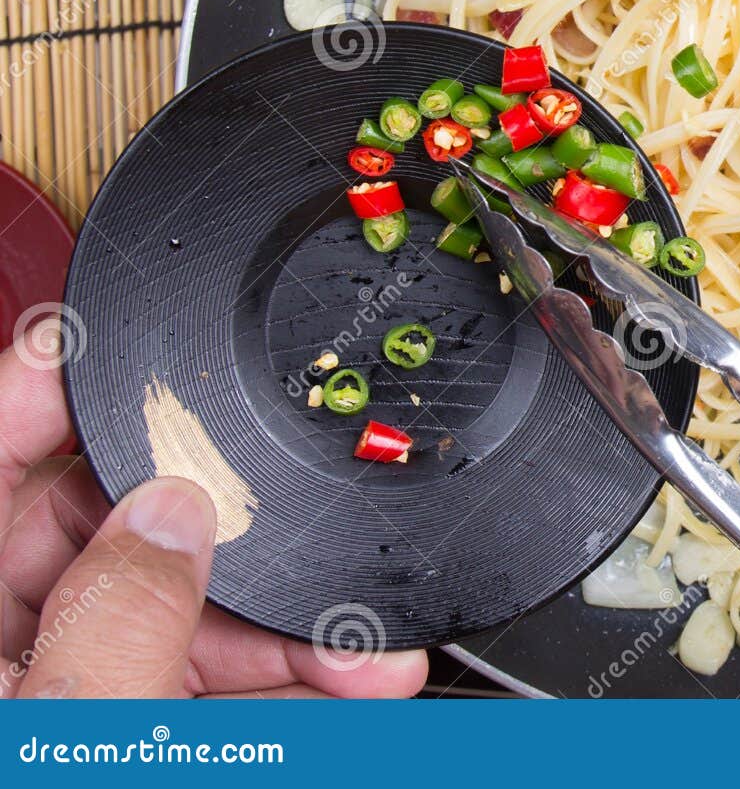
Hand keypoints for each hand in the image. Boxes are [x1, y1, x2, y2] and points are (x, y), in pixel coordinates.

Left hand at [0, 324, 428, 697]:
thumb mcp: (71, 730)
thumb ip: (119, 615)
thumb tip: (174, 513)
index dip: (55, 385)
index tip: (120, 342)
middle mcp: (12, 644)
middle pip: (113, 536)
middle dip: (235, 535)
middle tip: (309, 536)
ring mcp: (64, 690)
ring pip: (178, 616)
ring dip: (286, 623)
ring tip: (367, 648)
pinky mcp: (125, 734)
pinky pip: (202, 685)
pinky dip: (281, 681)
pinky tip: (345, 678)